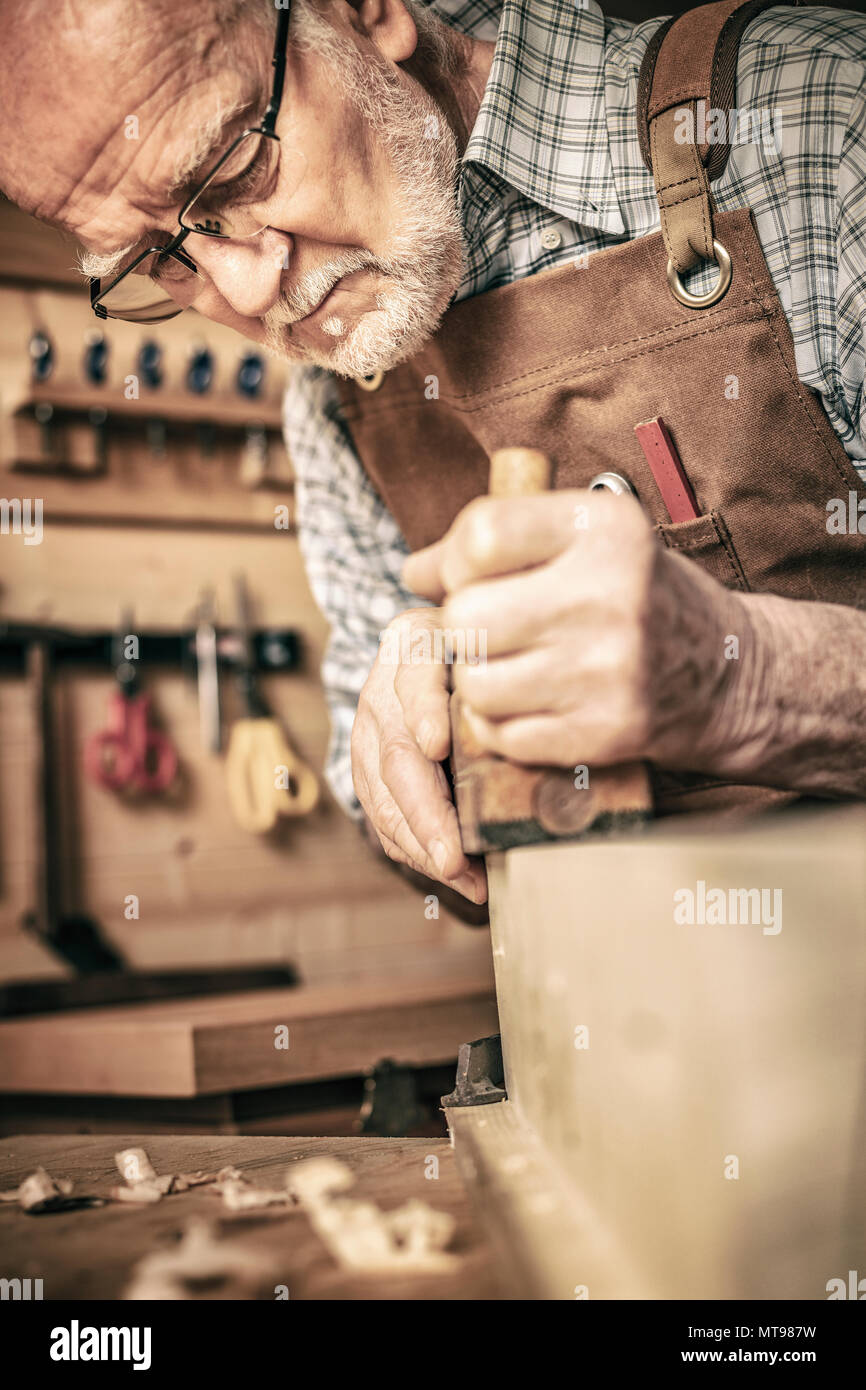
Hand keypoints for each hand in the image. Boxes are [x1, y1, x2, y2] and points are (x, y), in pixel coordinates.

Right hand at [351, 607, 486, 902]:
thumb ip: (502, 665)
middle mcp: (382, 693)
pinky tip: (449, 873)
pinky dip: (414, 850)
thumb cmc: (470, 655)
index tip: (436, 744)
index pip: (414, 677)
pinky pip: (382, 818)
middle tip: (452, 855)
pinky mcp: (366, 772)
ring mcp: (368, 736)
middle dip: (425, 811)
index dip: (423, 712)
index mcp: (412, 647)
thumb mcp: (485, 643)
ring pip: (383, 796)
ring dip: (422, 843)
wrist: (419, 655)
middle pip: (396, 754)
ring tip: (458, 875)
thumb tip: (537, 712)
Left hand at [402, 490, 757, 776]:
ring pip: (475, 683)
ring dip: (480, 681)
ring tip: (516, 668)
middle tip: (493, 633)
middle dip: (464, 629)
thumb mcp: (588, 543)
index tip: (476, 577)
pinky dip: (503, 725)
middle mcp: (611, 592)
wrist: (731, 672)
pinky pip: (502, 734)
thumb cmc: (639, 597)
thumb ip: (501, 543)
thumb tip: (412, 573)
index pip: (481, 535)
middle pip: (466, 616)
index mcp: (605, 528)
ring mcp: (610, 668)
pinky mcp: (607, 730)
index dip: (457, 562)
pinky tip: (536, 705)